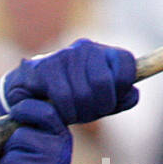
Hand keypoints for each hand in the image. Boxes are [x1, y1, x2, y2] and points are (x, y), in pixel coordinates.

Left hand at [0, 99, 72, 163]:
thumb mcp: (44, 145)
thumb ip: (33, 127)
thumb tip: (10, 99)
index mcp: (61, 137)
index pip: (44, 112)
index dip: (25, 109)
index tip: (16, 112)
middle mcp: (58, 152)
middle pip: (19, 137)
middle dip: (13, 148)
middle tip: (22, 159)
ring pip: (10, 157)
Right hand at [2, 39, 138, 124]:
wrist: (29, 95)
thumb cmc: (71, 99)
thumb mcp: (101, 101)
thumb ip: (121, 99)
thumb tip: (133, 94)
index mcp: (103, 53)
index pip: (126, 65)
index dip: (121, 89)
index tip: (110, 101)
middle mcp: (84, 48)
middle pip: (103, 83)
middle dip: (97, 107)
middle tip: (87, 114)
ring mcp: (61, 56)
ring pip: (82, 93)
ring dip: (78, 113)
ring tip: (71, 115)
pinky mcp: (39, 68)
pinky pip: (61, 96)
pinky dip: (63, 112)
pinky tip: (58, 112)